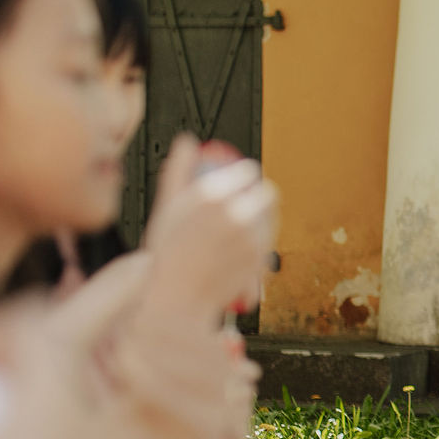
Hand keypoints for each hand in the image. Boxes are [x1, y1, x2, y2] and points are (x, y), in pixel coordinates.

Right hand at [140, 135, 279, 325]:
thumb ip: (178, 170)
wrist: (176, 297)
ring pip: (272, 219)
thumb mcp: (167, 206)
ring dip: (264, 217)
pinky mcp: (260, 260)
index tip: (245, 179)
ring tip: (246, 224)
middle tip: (252, 200)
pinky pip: (270, 242)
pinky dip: (262, 240)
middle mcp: (234, 215)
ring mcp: (250, 239)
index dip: (249, 175)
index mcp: (211, 196)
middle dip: (262, 195)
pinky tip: (246, 245)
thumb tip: (186, 141)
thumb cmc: (166, 254)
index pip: (248, 172)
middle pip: (268, 194)